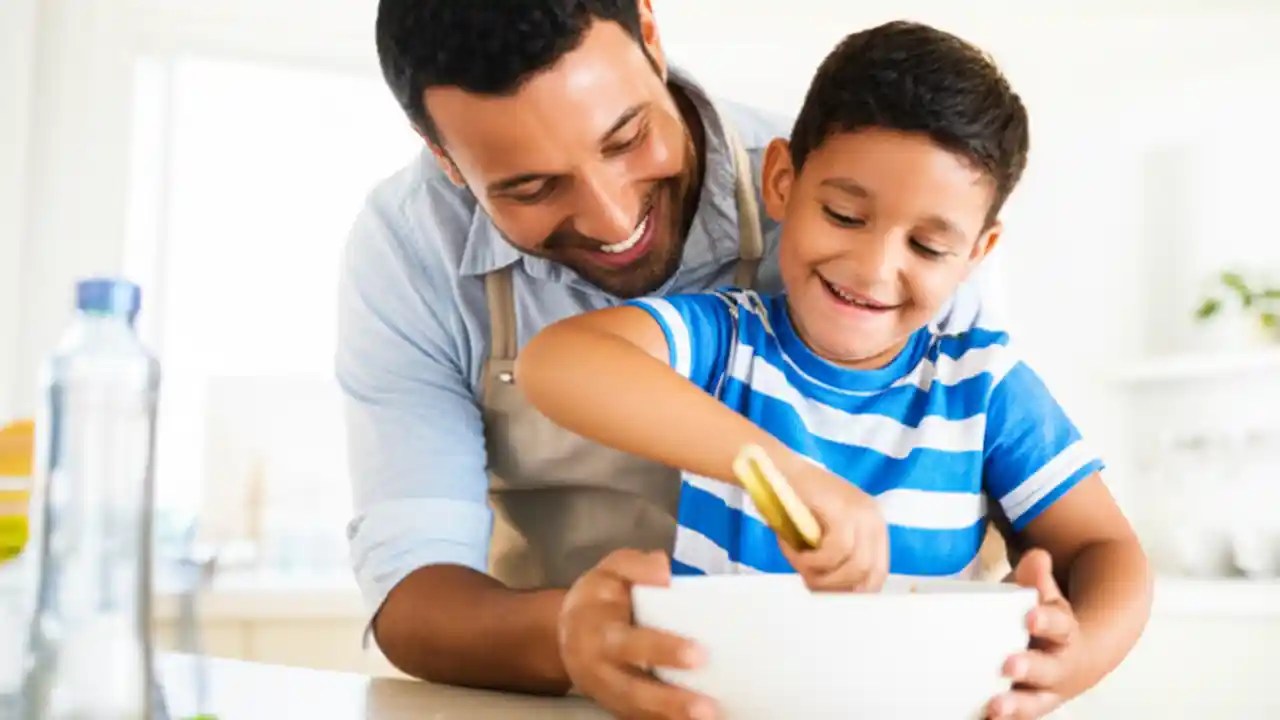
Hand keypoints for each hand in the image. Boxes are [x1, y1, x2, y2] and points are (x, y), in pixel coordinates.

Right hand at [558, 549, 717, 719]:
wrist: (566, 630)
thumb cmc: (598, 597)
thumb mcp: (610, 569)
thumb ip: (635, 565)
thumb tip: (664, 571)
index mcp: (597, 631)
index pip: (628, 643)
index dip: (662, 649)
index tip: (699, 654)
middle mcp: (598, 668)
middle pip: (631, 690)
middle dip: (669, 700)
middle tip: (707, 706)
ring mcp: (606, 693)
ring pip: (636, 711)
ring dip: (670, 716)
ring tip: (707, 717)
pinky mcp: (617, 706)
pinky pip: (638, 718)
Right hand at [781, 459, 888, 592]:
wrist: (776, 468)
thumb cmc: (793, 504)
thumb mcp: (823, 536)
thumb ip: (836, 560)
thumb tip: (836, 595)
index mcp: (873, 525)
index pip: (878, 572)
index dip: (854, 591)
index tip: (828, 595)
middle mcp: (874, 518)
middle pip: (870, 574)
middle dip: (837, 588)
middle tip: (809, 583)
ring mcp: (861, 512)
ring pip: (854, 567)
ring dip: (822, 575)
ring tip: (799, 566)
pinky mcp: (843, 510)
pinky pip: (835, 552)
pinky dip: (812, 561)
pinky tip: (795, 553)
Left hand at [988, 548, 1079, 719]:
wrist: (1076, 660)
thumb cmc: (1044, 622)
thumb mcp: (1046, 597)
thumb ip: (1037, 579)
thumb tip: (1037, 556)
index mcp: (1064, 633)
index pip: (1059, 625)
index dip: (1045, 621)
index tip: (1030, 616)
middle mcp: (1059, 667)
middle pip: (1048, 670)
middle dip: (1030, 668)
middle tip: (1009, 665)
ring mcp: (1044, 693)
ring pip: (1033, 703)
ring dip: (1014, 707)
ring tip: (994, 708)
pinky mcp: (1028, 708)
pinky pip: (1017, 718)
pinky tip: (982, 719)